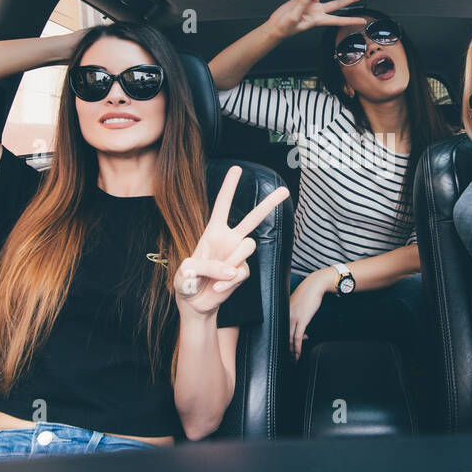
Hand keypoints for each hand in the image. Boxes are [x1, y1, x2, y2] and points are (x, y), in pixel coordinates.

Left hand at [175, 166, 289, 316]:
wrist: (194, 303)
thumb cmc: (186, 282)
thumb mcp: (186, 270)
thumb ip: (207, 266)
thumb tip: (232, 270)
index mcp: (213, 232)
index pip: (222, 205)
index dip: (229, 187)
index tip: (238, 168)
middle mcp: (229, 240)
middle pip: (252, 219)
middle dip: (269, 204)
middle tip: (285, 190)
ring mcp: (237, 256)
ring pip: (248, 246)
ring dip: (232, 259)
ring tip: (217, 274)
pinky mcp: (242, 273)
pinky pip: (242, 272)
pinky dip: (228, 282)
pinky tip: (217, 288)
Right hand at [265, 0, 368, 40]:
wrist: (276, 25)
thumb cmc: (285, 27)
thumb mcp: (294, 17)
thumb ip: (303, 3)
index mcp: (318, 20)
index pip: (339, 20)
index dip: (351, 20)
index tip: (363, 21)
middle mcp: (318, 10)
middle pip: (339, 4)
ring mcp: (312, 3)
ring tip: (298, 3)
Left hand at [288, 268, 332, 360]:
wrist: (315, 285)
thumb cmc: (309, 294)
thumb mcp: (299, 305)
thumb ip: (296, 316)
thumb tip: (302, 331)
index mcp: (283, 312)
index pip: (279, 330)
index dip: (282, 342)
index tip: (287, 350)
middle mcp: (285, 315)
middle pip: (281, 337)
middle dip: (284, 350)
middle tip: (287, 359)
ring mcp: (292, 317)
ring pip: (288, 339)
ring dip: (291, 352)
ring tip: (293, 360)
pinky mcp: (301, 320)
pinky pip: (297, 337)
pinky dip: (297, 348)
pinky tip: (298, 354)